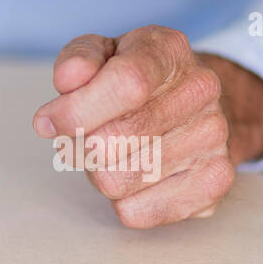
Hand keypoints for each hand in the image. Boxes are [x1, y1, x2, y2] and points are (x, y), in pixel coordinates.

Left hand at [33, 25, 262, 227]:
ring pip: (117, 181)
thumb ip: (79, 59)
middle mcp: (201, 91)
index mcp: (169, 51)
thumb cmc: (137, 80)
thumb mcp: (104, 54)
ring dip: (99, 174)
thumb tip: (68, 81)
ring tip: (115, 155)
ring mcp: (215, 138)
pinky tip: (135, 178)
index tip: (47, 122)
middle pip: (115, 140)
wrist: (197, 107)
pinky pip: (137, 212)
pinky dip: (121, 202)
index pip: (127, 84)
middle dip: (81, 146)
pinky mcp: (215, 182)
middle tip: (84, 139)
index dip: (77, 110)